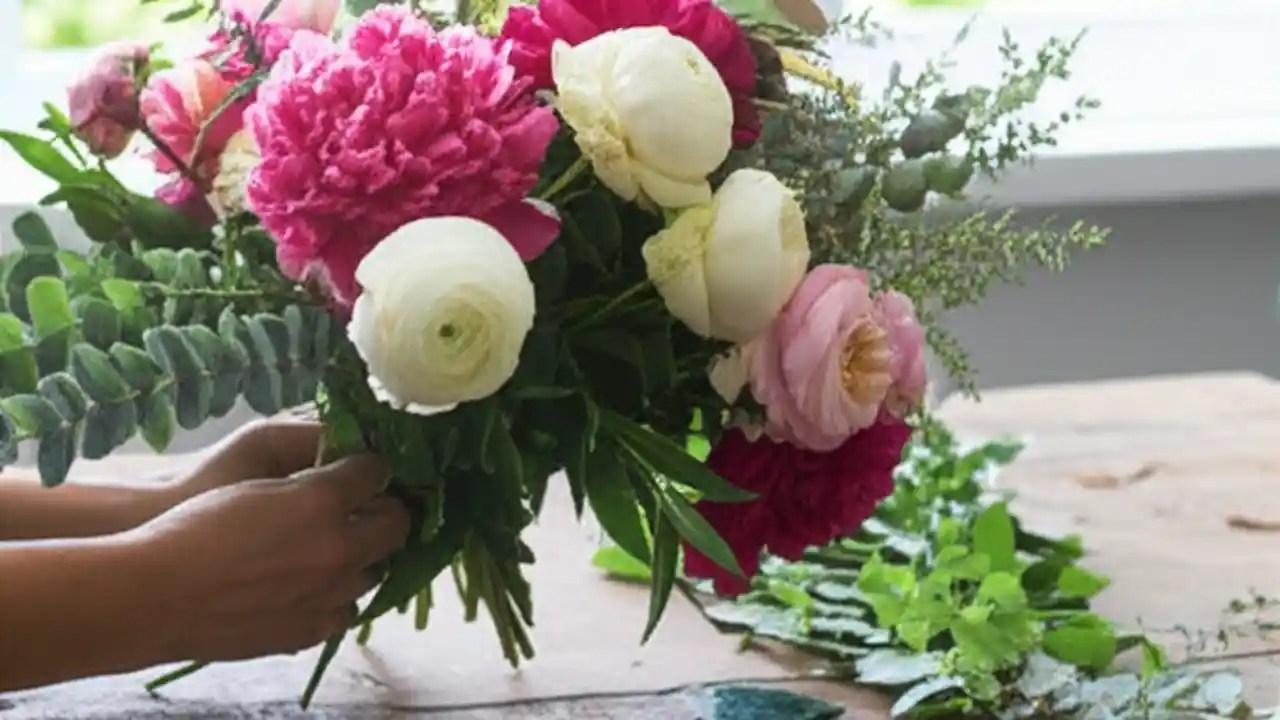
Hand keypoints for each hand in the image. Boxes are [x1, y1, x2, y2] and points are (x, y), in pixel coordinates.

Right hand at [126, 422, 409, 662]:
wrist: (158, 596)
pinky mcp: (311, 630)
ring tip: (338, 549)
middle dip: (385, 511)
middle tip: (366, 507)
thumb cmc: (194, 527)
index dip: (370, 467)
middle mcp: (337, 548)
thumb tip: (344, 476)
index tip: (363, 468)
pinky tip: (314, 586)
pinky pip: (346, 611)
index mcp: (321, 502)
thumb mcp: (255, 487)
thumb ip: (309, 480)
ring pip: (375, 571)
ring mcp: (328, 595)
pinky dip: (337, 596)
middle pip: (395, 524)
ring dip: (363, 556)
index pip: (375, 473)